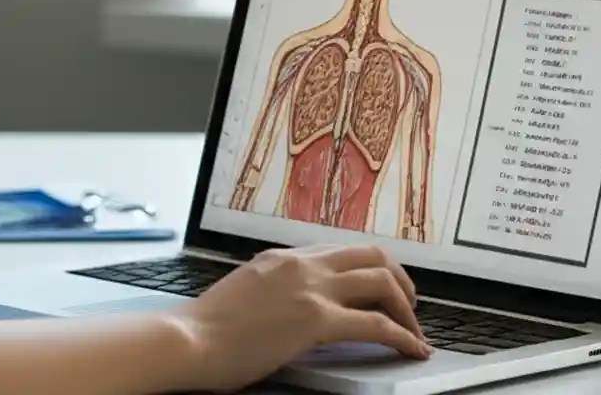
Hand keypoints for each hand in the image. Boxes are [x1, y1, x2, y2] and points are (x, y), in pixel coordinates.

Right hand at [175, 245, 432, 392]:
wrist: (187, 341)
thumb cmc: (204, 329)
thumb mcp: (243, 293)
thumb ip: (272, 290)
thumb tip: (289, 306)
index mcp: (282, 257)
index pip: (340, 252)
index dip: (369, 268)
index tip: (380, 286)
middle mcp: (301, 264)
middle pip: (371, 255)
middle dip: (399, 278)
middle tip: (409, 303)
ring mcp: (310, 288)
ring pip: (381, 281)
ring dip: (406, 306)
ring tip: (413, 330)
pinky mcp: (316, 319)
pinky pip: (376, 324)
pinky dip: (402, 336)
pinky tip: (411, 349)